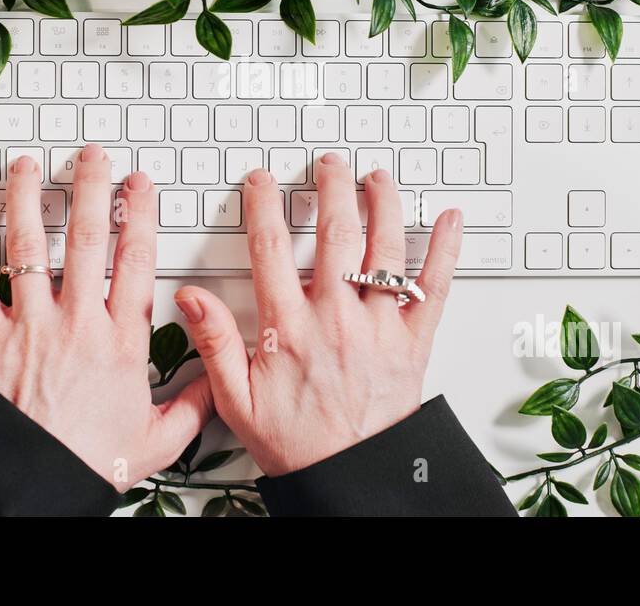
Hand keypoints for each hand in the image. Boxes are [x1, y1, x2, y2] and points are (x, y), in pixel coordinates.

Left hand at [0, 144, 212, 490]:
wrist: (30, 483)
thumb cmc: (87, 461)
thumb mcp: (158, 439)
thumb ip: (194, 404)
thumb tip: (221, 383)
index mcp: (121, 341)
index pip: (137, 261)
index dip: (140, 215)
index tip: (139, 186)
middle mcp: (77, 323)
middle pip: (87, 240)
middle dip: (91, 189)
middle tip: (92, 157)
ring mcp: (30, 325)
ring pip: (29, 248)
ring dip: (27, 199)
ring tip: (27, 166)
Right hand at [174, 153, 462, 476]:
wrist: (352, 475)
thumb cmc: (299, 443)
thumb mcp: (237, 399)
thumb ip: (214, 342)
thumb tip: (190, 297)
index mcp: (290, 327)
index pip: (271, 248)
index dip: (263, 206)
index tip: (261, 181)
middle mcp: (336, 317)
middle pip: (335, 233)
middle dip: (331, 189)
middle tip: (329, 164)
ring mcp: (378, 325)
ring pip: (383, 248)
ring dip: (382, 203)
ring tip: (377, 177)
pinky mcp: (413, 341)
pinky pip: (435, 288)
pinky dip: (445, 249)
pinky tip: (450, 219)